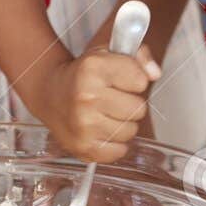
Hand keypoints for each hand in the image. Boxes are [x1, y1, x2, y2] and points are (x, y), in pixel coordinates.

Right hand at [35, 43, 160, 162]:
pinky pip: (120, 151)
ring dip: (123, 123)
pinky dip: (115, 143)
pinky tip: (102, 129)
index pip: (141, 81)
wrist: (50, 93)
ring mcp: (84, 125)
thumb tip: (155, 73)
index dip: (134, 79)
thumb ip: (138, 56)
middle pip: (139, 109)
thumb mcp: (108, 53)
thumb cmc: (83, 74)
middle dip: (130, 103)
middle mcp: (86, 97)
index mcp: (92, 68)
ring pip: (131, 131)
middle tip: (112, 98)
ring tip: (106, 113)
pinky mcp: (84, 148)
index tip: (120, 79)